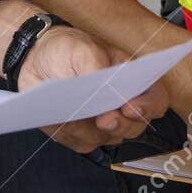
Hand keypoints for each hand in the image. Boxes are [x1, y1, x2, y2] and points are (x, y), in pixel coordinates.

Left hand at [0, 0, 165, 152]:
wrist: (36, 59)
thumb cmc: (67, 49)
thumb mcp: (81, 48)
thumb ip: (95, 64)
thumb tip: (106, 87)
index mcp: (131, 81)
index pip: (155, 100)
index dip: (147, 107)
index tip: (129, 108)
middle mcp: (122, 107)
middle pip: (134, 128)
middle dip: (118, 125)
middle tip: (102, 119)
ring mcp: (103, 124)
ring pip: (105, 139)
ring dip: (88, 128)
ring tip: (70, 112)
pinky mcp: (81, 134)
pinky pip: (80, 143)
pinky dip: (69, 133)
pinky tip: (58, 118)